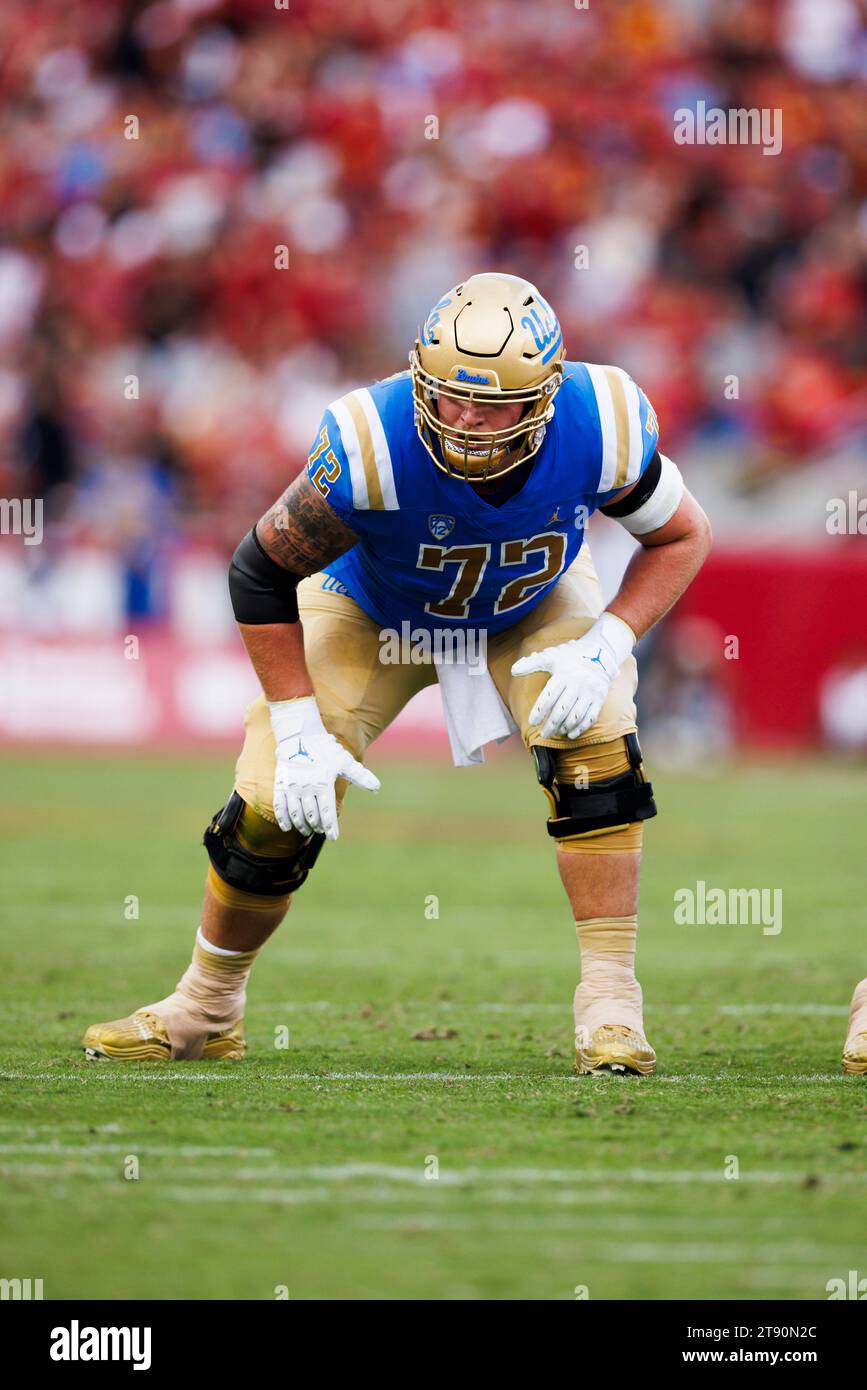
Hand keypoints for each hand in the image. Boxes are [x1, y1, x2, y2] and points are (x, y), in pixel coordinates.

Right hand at [269, 696, 379, 839]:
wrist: (299, 735)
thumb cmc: (324, 748)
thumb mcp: (344, 761)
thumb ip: (360, 776)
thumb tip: (377, 788)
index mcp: (323, 784)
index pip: (327, 812)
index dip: (331, 827)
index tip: (333, 837)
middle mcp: (306, 788)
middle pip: (312, 815)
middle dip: (318, 826)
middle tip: (321, 830)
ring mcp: (292, 787)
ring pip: (296, 814)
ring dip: (302, 825)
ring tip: (307, 830)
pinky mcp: (280, 784)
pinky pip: (279, 806)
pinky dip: (283, 819)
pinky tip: (287, 827)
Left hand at [511, 612, 634, 740]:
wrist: (601, 654)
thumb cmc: (570, 657)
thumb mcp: (551, 657)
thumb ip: (531, 664)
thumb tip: (513, 670)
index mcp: (563, 675)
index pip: (549, 697)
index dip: (539, 711)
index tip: (532, 722)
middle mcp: (577, 684)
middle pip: (561, 710)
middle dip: (550, 725)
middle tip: (542, 734)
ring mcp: (589, 693)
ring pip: (575, 716)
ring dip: (563, 728)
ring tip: (554, 733)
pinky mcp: (599, 699)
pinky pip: (590, 718)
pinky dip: (580, 728)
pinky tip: (570, 734)